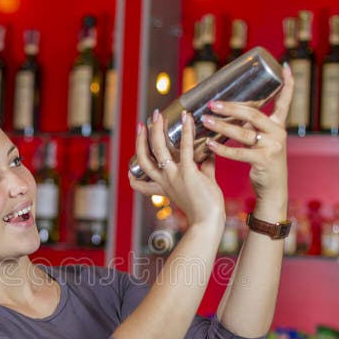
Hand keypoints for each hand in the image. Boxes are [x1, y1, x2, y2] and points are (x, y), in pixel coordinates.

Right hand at [128, 108, 224, 231]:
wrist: (209, 222)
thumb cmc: (207, 208)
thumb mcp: (203, 185)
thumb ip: (204, 168)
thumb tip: (209, 153)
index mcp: (165, 188)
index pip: (141, 184)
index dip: (132, 176)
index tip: (129, 171)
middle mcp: (165, 181)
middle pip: (144, 159)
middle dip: (142, 139)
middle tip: (144, 123)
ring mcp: (174, 176)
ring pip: (158, 150)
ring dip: (157, 130)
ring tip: (158, 115)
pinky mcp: (188, 173)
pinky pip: (184, 148)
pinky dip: (186, 131)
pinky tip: (187, 118)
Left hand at [200, 63, 294, 213]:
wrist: (273, 190)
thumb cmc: (263, 164)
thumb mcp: (261, 142)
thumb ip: (250, 128)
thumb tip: (225, 113)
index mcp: (278, 126)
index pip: (285, 101)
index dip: (287, 84)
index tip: (284, 65)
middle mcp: (278, 133)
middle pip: (252, 113)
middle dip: (230, 107)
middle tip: (212, 104)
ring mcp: (273, 146)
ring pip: (243, 132)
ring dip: (221, 126)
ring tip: (205, 121)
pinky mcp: (264, 159)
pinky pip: (239, 152)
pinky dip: (222, 149)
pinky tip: (209, 145)